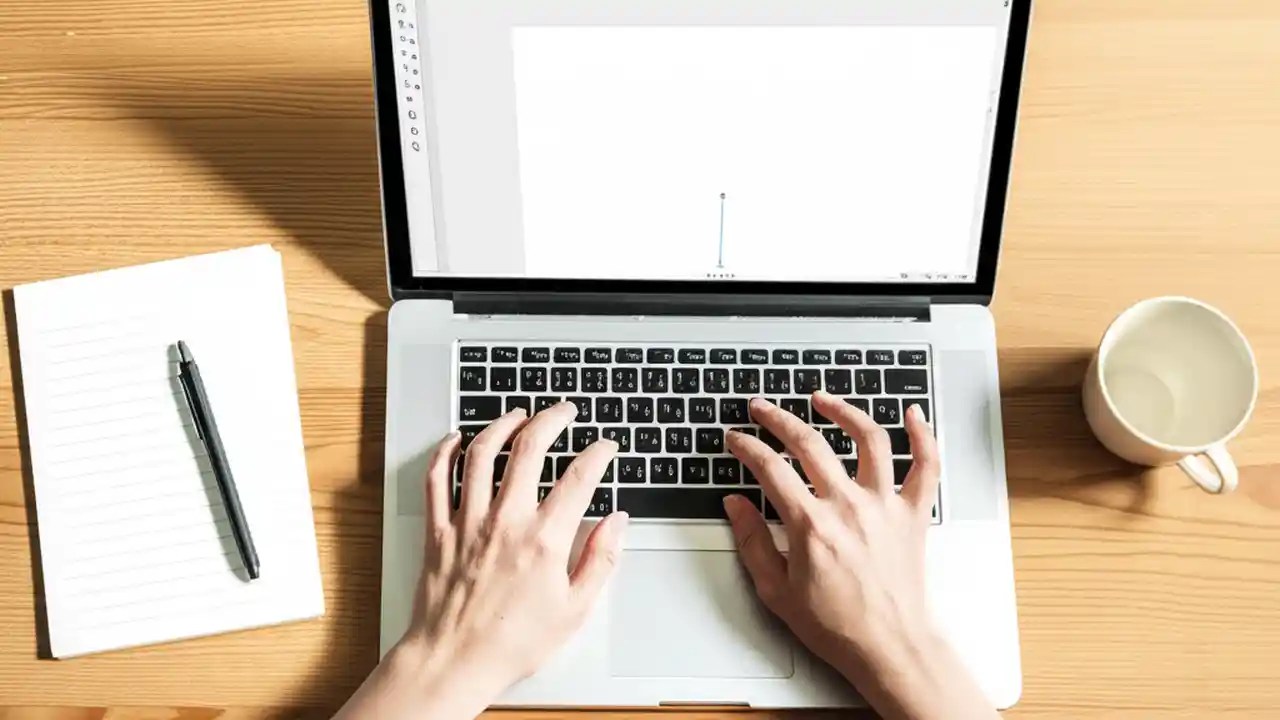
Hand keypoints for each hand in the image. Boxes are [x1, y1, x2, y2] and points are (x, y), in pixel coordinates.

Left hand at [335, 402, 627, 719]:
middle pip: (530, 448)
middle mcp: (505, 522)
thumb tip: (616, 523)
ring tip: (517, 414)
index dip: (598, 453)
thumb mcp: (575, 609)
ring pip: (481, 453)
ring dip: (502, 424)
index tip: (604, 447)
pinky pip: (437, 479)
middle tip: (563, 412)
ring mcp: (468, 522)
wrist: (454, 662)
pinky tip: (456, 440)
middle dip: (552, 419)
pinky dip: (445, 452)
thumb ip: (600, 560)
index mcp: (544, 540)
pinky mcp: (439, 530)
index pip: (579, 477)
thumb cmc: (512, 643)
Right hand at [724, 392, 996, 719]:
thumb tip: (735, 504)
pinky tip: (912, 413)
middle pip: (809, 442)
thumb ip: (751, 541)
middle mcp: (849, 507)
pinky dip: (923, 435)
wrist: (889, 647)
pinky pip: (926, 465)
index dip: (747, 447)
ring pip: (868, 439)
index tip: (737, 439)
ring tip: (822, 399)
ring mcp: (885, 506)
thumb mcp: (776, 590)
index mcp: (811, 526)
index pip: (769, 468)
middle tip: (761, 409)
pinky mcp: (913, 514)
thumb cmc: (836, 626)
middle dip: (778, 419)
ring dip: (843, 411)